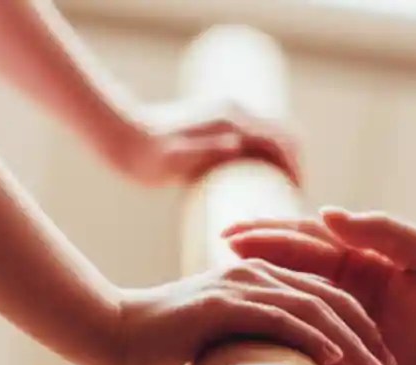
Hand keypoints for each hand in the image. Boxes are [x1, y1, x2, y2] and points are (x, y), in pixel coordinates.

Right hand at [112, 258, 394, 364]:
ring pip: (314, 307)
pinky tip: (336, 359)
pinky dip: (314, 337)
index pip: (323, 295)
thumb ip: (248, 337)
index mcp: (258, 279)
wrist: (116, 336)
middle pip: (330, 296)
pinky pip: (282, 319)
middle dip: (366, 332)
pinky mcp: (226, 306)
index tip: (380, 358)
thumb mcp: (217, 336)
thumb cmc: (161, 343)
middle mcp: (256, 275)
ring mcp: (241, 287)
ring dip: (350, 340)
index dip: (357, 324)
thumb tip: (277, 364)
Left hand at [116, 99, 301, 186]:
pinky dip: (271, 157)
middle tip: (294, 202)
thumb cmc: (143, 156)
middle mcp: (234, 112)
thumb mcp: (174, 159)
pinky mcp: (218, 123)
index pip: (281, 141)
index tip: (297, 200)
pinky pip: (259, 138)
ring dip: (284, 162)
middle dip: (296, 167)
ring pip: (273, 136)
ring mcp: (227, 115)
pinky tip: (264, 182)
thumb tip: (237, 145)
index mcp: (230, 120)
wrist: (119, 134)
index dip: (295, 171)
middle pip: (285, 136)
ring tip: (283, 196)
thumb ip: (204, 150)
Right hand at [223, 207, 415, 364]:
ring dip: (259, 300)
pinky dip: (278, 342)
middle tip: (215, 257)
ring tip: (222, 296)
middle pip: (286, 271)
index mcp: (360, 262)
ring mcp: (334, 332)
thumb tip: (324, 213)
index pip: (305, 241)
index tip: (234, 231)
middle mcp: (341, 293)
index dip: (269, 234)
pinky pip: (297, 353)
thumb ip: (384, 231)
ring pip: (286, 310)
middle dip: (251, 261)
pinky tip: (247, 336)